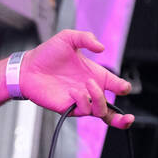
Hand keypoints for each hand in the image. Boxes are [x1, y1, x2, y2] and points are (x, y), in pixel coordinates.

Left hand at [20, 29, 134, 128]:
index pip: (117, 86)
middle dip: (123, 119)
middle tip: (128, 117)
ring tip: (88, 84)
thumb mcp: (68, 38)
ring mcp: (80, 101)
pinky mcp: (69, 108)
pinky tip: (74, 90)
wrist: (28, 67)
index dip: (123, 88)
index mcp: (96, 75)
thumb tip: (102, 48)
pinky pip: (84, 111)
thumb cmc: (47, 54)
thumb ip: (86, 38)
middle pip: (112, 110)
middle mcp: (90, 90)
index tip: (121, 86)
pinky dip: (83, 101)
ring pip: (101, 112)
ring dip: (99, 99)